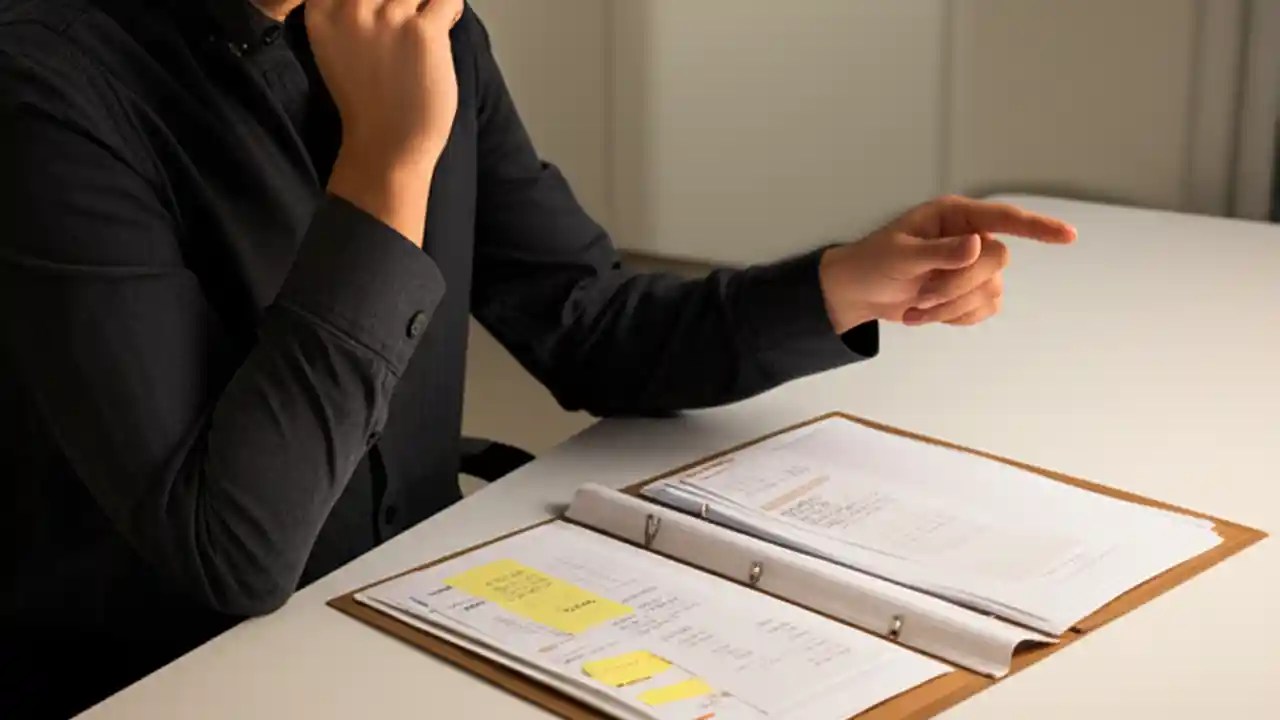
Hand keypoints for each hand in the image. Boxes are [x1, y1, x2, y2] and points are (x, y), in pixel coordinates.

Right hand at [308, 0, 462, 164]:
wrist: (386, 144)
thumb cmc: (367, 101)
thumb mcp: (335, 47)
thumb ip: (345, 12)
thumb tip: (379, 1)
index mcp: (324, 12)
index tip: (384, 8)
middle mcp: (352, 8)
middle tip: (413, 11)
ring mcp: (388, 18)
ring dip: (427, 0)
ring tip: (429, 20)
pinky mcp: (422, 32)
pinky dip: (451, 6)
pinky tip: (445, 23)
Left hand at [819, 196, 1075, 331]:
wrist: (860, 291)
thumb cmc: (874, 262)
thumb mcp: (900, 255)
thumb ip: (939, 251)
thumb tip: (977, 244)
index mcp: (954, 216)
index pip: (1004, 218)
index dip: (1038, 227)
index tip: (1068, 236)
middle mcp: (970, 237)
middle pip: (996, 262)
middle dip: (958, 286)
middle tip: (923, 297)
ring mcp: (973, 267)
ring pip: (990, 291)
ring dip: (951, 307)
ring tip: (917, 308)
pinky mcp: (970, 293)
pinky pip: (983, 310)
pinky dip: (954, 318)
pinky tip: (927, 314)